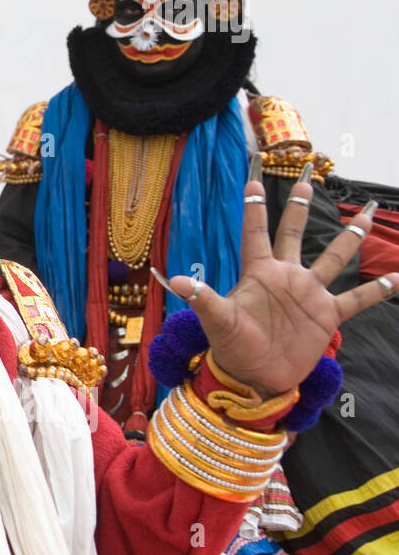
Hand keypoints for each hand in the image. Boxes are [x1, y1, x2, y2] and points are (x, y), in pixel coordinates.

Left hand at [158, 168, 396, 398]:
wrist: (255, 376)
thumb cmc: (230, 346)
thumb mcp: (216, 319)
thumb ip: (202, 297)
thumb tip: (177, 279)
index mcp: (258, 272)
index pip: (255, 233)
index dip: (254, 208)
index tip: (253, 180)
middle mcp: (285, 276)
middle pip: (293, 234)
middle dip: (299, 208)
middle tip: (305, 178)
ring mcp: (308, 294)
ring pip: (334, 258)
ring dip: (350, 238)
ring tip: (368, 215)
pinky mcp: (326, 315)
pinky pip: (357, 299)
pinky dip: (378, 289)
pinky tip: (397, 276)